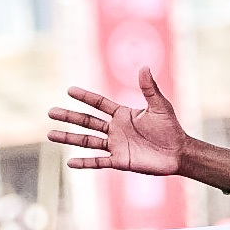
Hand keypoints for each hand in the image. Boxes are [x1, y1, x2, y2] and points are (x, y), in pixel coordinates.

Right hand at [48, 68, 188, 175]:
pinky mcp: (119, 161)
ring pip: (87, 140)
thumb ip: (150, 88)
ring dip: (69, 138)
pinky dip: (85, 162)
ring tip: (50, 134)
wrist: (179, 152)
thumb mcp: (160, 106)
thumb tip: (144, 66)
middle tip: (50, 112)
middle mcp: (115, 129)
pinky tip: (70, 162)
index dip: (85, 97)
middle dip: (69, 116)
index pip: (99, 104)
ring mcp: (115, 145)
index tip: (69, 91)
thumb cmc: (171, 128)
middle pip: (87, 121)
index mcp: (122, 114)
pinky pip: (98, 161)